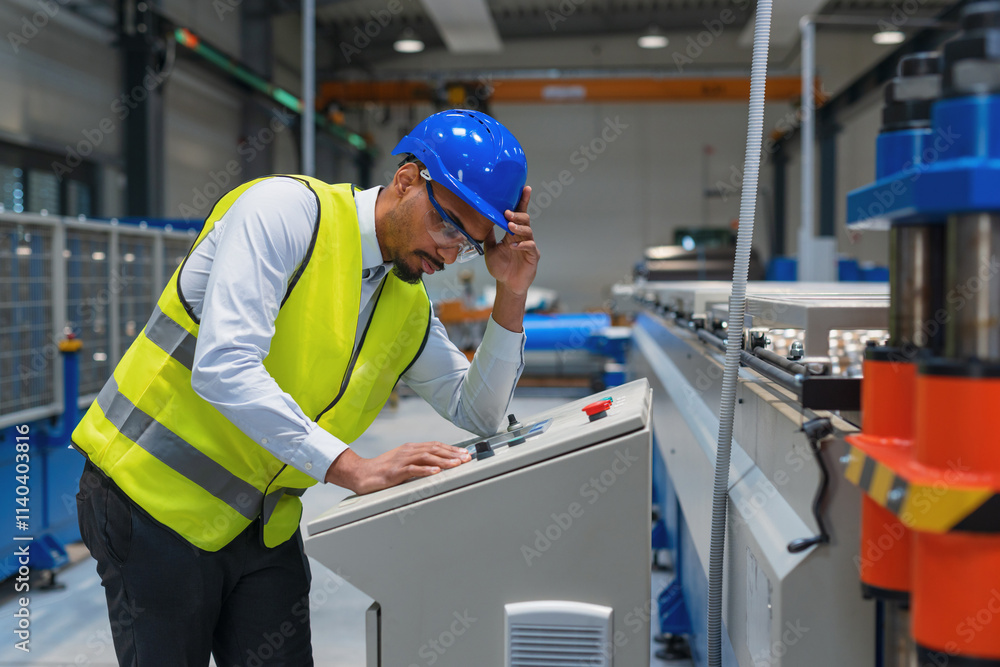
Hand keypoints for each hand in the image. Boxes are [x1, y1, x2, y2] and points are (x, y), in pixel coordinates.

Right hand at [325, 442, 470, 494]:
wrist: (360, 474)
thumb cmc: (382, 470)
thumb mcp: (402, 462)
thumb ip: (418, 462)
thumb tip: (438, 464)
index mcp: (411, 448)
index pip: (435, 446)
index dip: (451, 449)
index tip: (465, 454)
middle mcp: (408, 451)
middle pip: (434, 449)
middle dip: (452, 454)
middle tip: (467, 458)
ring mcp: (401, 460)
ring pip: (426, 457)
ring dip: (444, 461)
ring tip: (456, 464)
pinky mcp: (395, 471)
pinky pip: (413, 469)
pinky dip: (426, 469)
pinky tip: (436, 471)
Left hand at [484, 186, 538, 295]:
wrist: (507, 285)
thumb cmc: (500, 267)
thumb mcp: (490, 249)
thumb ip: (489, 235)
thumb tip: (482, 218)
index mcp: (513, 233)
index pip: (518, 214)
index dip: (522, 201)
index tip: (524, 188)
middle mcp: (522, 237)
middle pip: (525, 219)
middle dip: (517, 214)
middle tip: (507, 213)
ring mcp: (529, 246)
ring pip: (528, 231)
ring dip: (518, 227)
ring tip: (510, 227)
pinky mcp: (533, 256)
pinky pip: (530, 247)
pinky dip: (521, 245)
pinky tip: (513, 246)